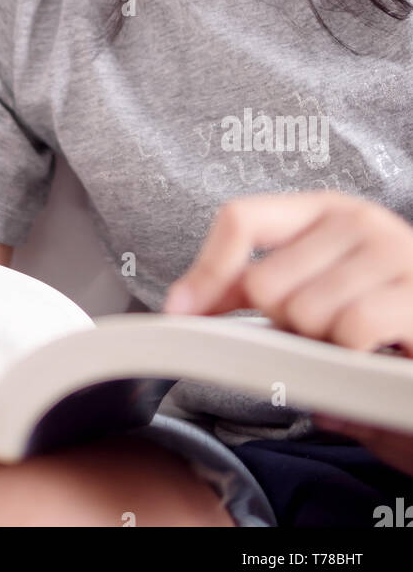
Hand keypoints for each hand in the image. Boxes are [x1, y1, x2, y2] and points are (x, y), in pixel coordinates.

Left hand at [163, 191, 412, 474]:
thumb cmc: (394, 336)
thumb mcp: (324, 309)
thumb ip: (261, 304)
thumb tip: (190, 305)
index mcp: (329, 211)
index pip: (242, 217)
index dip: (206, 270)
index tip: (181, 313)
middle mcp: (362, 220)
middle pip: (263, 281)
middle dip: (282, 328)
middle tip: (326, 340)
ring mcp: (396, 252)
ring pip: (302, 312)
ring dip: (324, 349)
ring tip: (361, 349)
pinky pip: (350, 330)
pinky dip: (355, 359)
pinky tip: (380, 356)